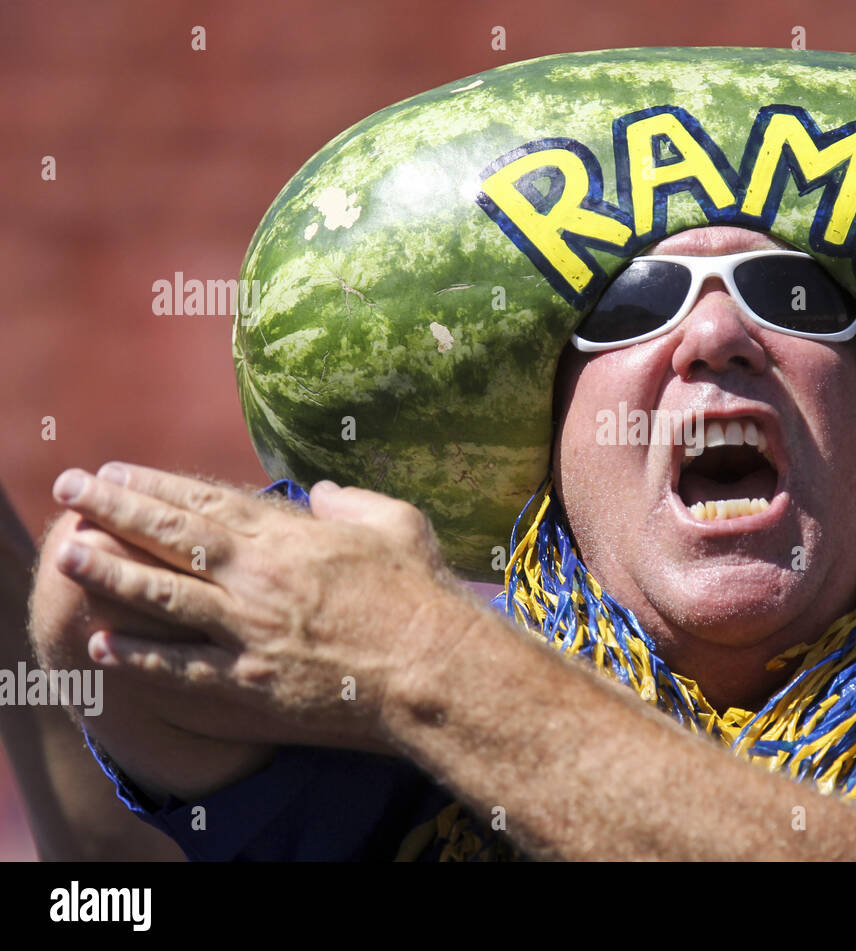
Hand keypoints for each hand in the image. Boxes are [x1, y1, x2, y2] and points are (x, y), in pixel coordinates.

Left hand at [50, 463, 449, 747]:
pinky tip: (102, 643)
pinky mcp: (250, 679)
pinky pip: (180, 666)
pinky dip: (139, 656)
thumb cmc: (423, 595)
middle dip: (114, 509)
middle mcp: (258, 576)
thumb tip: (321, 491)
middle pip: (171, 536)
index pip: (206, 501)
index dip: (155, 484)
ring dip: (110, 573)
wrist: (431, 670)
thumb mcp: (399, 524)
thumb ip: (353, 501)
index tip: (116, 471)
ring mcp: (249, 629)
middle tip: (69, 490)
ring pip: (162, 595)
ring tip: (67, 553)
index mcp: (291, 536)